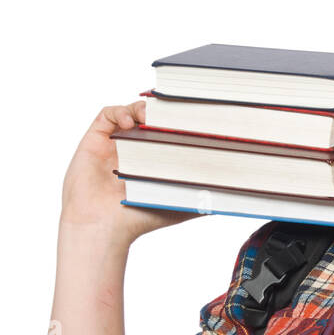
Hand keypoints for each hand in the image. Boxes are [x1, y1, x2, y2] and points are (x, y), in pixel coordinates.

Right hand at [59, 99, 199, 242]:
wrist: (103, 227)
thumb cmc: (139, 219)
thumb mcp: (181, 205)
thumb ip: (206, 196)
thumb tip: (238, 190)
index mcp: (155, 158)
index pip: (171, 131)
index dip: (182, 120)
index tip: (198, 116)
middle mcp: (136, 148)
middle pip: (152, 118)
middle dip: (165, 110)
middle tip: (179, 108)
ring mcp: (116, 143)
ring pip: (132, 111)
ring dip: (145, 108)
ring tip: (154, 115)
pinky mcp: (95, 140)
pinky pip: (108, 115)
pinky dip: (122, 111)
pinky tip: (133, 122)